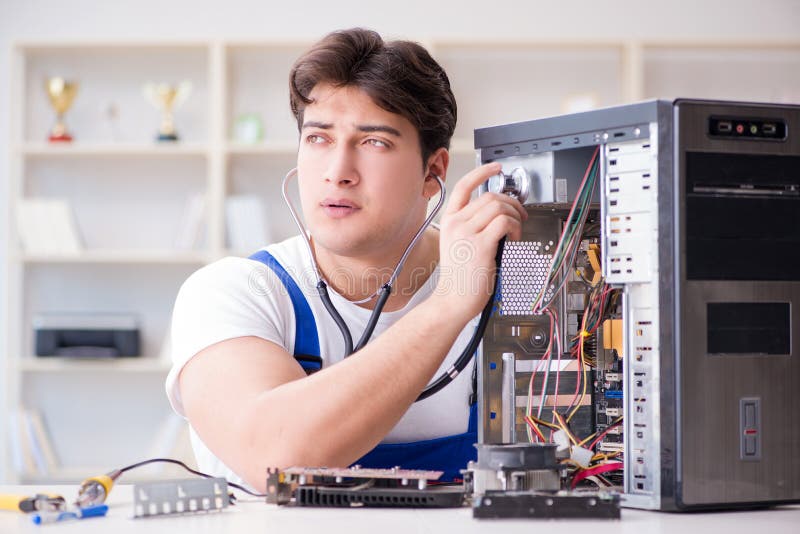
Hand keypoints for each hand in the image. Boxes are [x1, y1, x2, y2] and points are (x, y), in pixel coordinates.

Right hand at [432, 162, 526, 321]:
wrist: (452, 299)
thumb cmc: (459, 277)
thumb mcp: (458, 243)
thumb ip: (473, 225)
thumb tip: (500, 212)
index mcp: (450, 221)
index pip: (464, 185)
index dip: (482, 172)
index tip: (496, 168)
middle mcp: (456, 224)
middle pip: (490, 196)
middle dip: (511, 203)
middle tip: (520, 216)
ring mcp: (467, 233)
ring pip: (499, 207)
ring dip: (515, 216)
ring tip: (515, 232)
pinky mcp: (481, 245)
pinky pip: (505, 223)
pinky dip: (515, 228)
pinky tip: (513, 240)